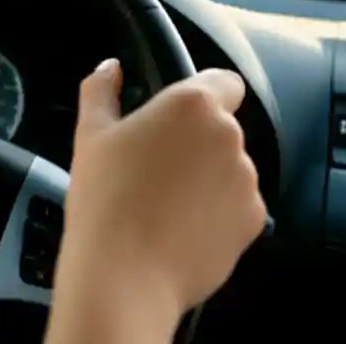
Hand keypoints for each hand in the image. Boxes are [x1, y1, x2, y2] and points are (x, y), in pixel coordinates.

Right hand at [55, 60, 266, 323]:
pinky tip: (182, 229)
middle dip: (197, 144)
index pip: (224, 81)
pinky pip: (238, 206)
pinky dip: (218, 214)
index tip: (178, 119)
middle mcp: (229, 136)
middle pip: (222, 129)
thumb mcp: (91, 136)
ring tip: (166, 205)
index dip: (205, 95)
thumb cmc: (104, 201)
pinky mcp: (254, 220)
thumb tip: (109, 68)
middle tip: (156, 169)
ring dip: (209, 179)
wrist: (123, 276)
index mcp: (192, 105)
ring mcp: (246, 180)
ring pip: (230, 169)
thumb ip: (101, 91)